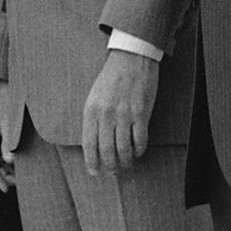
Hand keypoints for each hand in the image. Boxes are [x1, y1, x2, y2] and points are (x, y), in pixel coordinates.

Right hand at [0, 79, 16, 194]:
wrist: (0, 82)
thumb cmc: (4, 95)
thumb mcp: (9, 117)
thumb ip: (9, 139)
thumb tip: (9, 161)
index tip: (5, 189)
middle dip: (3, 176)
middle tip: (19, 183)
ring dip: (6, 170)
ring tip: (20, 177)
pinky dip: (7, 161)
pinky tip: (18, 165)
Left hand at [82, 51, 158, 175]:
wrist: (131, 58)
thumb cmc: (111, 78)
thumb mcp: (94, 96)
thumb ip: (93, 118)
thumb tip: (94, 144)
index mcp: (91, 110)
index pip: (89, 144)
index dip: (91, 162)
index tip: (94, 172)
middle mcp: (106, 114)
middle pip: (106, 150)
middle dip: (109, 166)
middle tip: (112, 172)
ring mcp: (124, 114)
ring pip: (124, 149)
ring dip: (125, 161)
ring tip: (126, 165)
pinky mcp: (141, 113)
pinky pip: (140, 140)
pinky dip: (139, 150)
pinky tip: (138, 152)